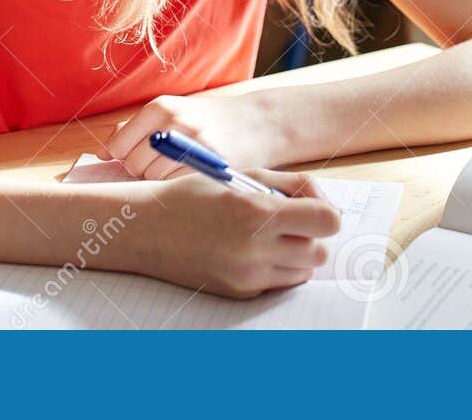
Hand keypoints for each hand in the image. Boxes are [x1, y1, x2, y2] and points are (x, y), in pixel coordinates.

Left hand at [105, 91, 280, 178]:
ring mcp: (190, 144)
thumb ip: (138, 128)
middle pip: (133, 165)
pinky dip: (177, 186)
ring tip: (179, 168)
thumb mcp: (175, 112)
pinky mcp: (207, 165)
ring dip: (160, 180)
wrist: (260, 123)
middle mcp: (172, 123)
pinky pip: (174, 186)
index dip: (121, 158)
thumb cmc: (211, 121)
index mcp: (160, 108)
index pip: (118, 146)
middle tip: (163, 164)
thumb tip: (104, 153)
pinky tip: (190, 176)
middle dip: (141, 171)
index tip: (133, 160)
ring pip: (152, 179)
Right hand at [114, 170, 340, 297]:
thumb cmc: (191, 195)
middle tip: (290, 220)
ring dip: (296, 254)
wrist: (144, 229)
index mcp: (256, 212)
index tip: (311, 204)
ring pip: (304, 272)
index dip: (325, 210)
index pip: (327, 221)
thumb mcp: (239, 177)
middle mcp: (254, 249)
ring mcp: (247, 276)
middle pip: (320, 251)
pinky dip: (275, 268)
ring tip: (269, 235)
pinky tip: (249, 250)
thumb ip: (286, 186)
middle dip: (312, 235)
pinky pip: (277, 283)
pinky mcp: (239, 293)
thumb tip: (322, 201)